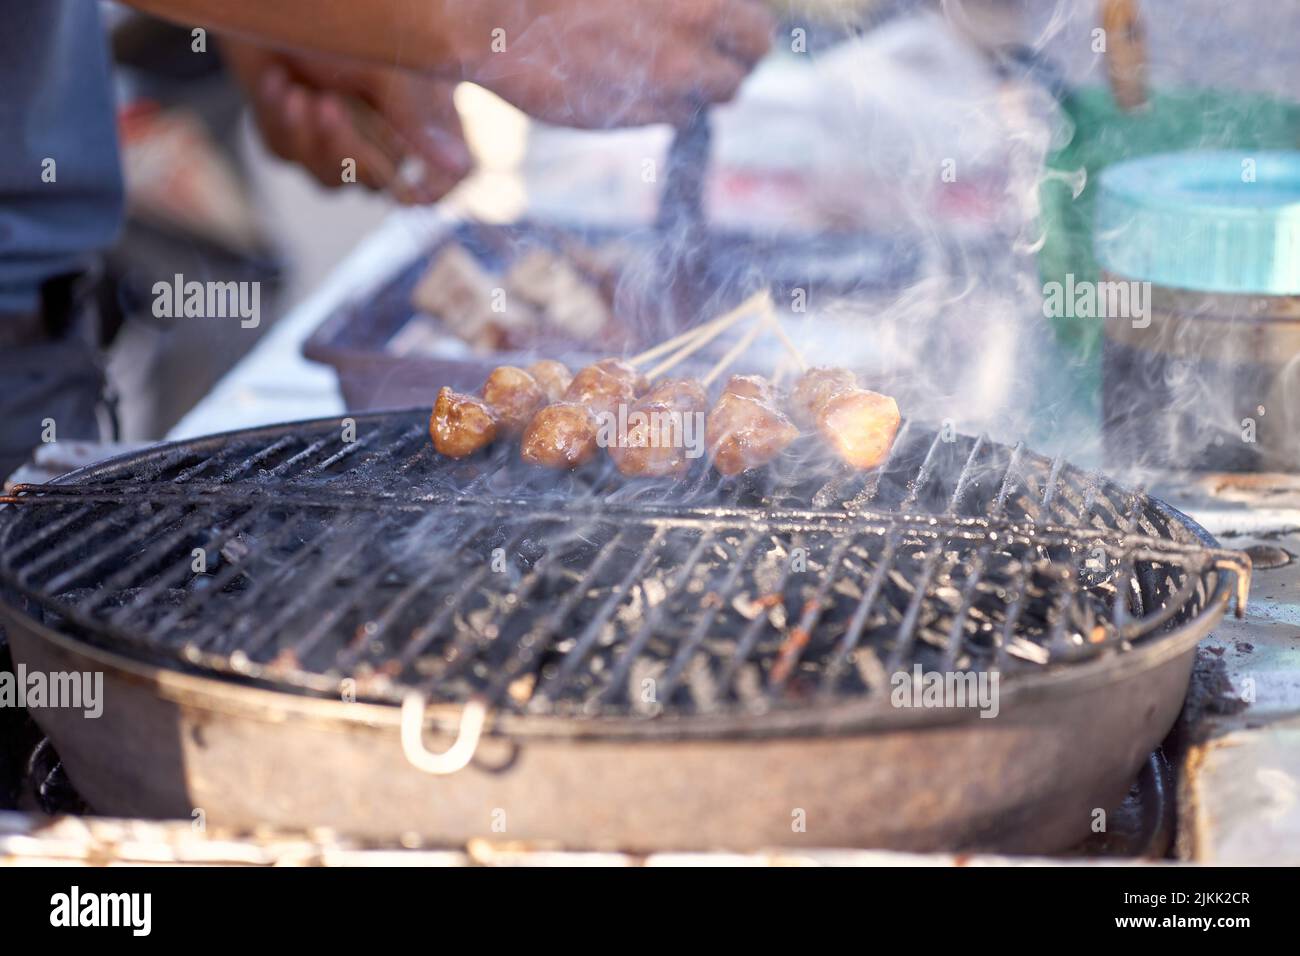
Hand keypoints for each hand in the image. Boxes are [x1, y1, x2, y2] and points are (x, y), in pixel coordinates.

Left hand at [223, 39, 473, 203]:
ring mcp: (335, 140)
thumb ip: (419, 118)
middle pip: (376, 184)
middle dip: (345, 147)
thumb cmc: (344, 15)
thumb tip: (458, 167)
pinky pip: (286, 152)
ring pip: (327, 178)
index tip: (412, 189)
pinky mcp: (292, 135)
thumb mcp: (386, 67)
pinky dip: (277, 118)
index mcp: (421, 118)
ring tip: (297, 88)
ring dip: (307, 135)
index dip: (430, 190)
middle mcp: (382, 135)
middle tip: (328, 102)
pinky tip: (278, 80)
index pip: (442, 180)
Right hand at [457, 0, 773, 127]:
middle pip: (747, 67)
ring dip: (701, 85)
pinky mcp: (635, 114)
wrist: (494, 11)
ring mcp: (667, 79)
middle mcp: (694, 37)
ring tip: (666, 63)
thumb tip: (705, 9)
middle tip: (708, 51)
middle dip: (732, 60)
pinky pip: (675, 118)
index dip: (744, 29)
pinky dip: (666, 104)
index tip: (727, 26)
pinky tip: (635, 79)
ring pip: (714, 98)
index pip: (759, 29)